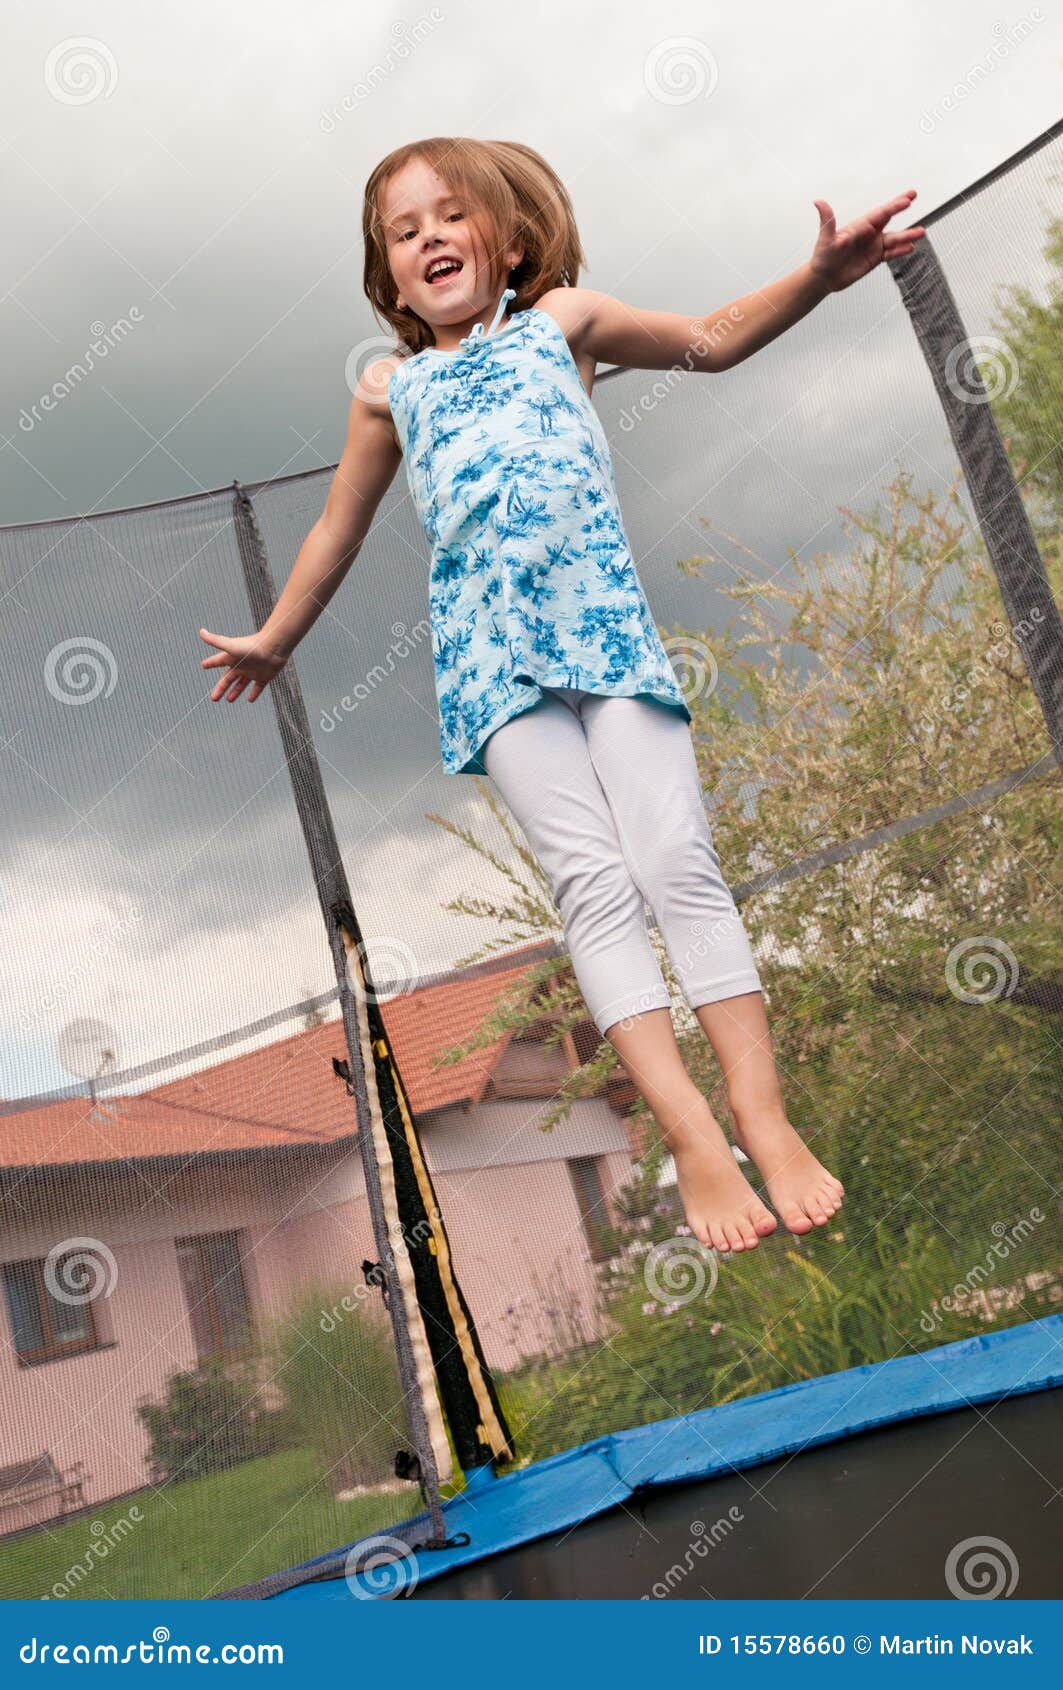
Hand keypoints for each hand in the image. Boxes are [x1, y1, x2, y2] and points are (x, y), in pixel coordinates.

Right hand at [199, 627, 289, 701]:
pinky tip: (250, 699)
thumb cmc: (252, 646)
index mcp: (232, 657)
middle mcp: (242, 664)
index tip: (204, 665)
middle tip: (214, 698)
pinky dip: (254, 693)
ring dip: (235, 692)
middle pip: (228, 678)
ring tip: (229, 700)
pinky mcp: (264, 676)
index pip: (218, 661)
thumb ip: (215, 640)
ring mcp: (253, 671)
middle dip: (220, 688)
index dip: (210, 663)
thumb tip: (201, 631)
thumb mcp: (230, 645)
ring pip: (241, 684)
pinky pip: (258, 687)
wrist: (274, 648)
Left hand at [809, 190, 924, 292]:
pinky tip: (910, 248)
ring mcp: (873, 245)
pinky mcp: (875, 258)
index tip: (906, 199)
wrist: (823, 277)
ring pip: (894, 238)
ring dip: (907, 235)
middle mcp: (869, 233)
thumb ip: (827, 220)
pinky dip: (900, 251)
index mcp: (859, 225)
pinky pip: (891, 254)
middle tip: (912, 195)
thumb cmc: (822, 257)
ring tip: (920, 232)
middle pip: (888, 217)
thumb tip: (819, 202)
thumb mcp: (825, 239)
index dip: (893, 206)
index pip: (879, 213)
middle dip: (900, 206)